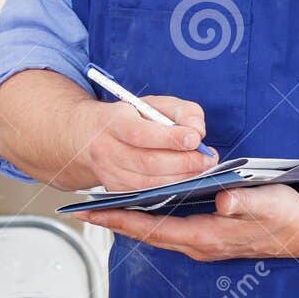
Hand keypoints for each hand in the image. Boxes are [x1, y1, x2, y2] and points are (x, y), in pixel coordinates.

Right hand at [73, 94, 216, 192]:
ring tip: (202, 169)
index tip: (196, 138)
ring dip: (181, 179)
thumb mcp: (154, 103)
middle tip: (208, 159)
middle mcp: (105, 149)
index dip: (169, 138)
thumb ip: (181, 111)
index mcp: (113, 121)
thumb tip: (198, 131)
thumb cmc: (129, 117)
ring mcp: (108, 173)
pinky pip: (146, 194)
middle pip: (147, 162)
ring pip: (148, 183)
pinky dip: (170, 189)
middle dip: (183, 163)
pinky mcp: (115, 189)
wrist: (90, 136)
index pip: (140, 133)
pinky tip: (186, 180)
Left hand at [85, 182, 298, 261]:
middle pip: (146, 234)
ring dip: (130, 221)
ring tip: (103, 207)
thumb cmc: (286, 216)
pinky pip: (169, 229)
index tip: (92, 214)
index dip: (120, 221)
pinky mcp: (209, 237)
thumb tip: (222, 202)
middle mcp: (198, 245)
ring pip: (156, 233)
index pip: (153, 229)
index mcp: (205, 236)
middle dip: (115, 222)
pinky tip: (140, 206)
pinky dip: (149, 219)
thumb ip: (244, 203)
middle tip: (84, 210)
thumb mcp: (268, 204)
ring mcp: (203, 243)